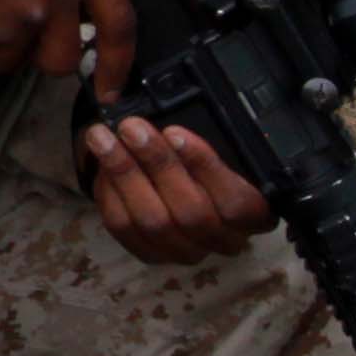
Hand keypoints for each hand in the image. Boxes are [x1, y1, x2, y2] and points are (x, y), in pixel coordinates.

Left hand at [84, 116, 268, 264]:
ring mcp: (187, 252)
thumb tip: (175, 100)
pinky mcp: (152, 255)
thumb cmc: (205, 160)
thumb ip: (211, 133)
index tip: (175, 132)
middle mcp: (224, 241)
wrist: (179, 186)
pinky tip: (100, 162)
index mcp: (255, 214)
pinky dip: (109, 191)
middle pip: (190, 213)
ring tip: (103, 137)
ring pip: (153, 221)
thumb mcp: (221, 143)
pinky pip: (124, 228)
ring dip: (124, 173)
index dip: (205, 168)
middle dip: (156, 164)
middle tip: (131, 127)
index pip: (237, 203)